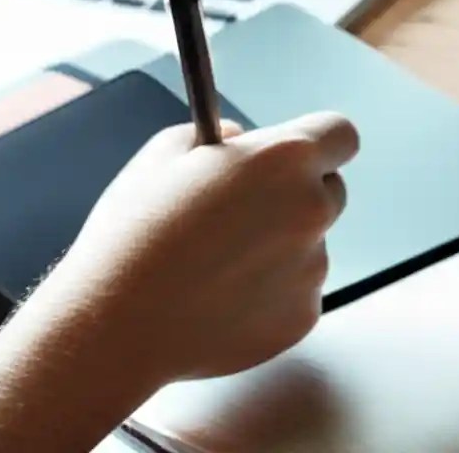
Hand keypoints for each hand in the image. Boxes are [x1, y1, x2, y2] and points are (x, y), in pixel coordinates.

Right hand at [37, 111, 357, 382]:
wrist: (117, 324)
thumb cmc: (134, 234)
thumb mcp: (162, 154)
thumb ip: (215, 133)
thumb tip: (240, 139)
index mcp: (284, 158)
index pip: (340, 134)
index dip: (320, 142)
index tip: (298, 155)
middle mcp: (312, 209)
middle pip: (331, 190)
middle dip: (298, 194)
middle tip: (245, 211)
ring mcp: (313, 267)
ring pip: (309, 246)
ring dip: (278, 248)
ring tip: (214, 265)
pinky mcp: (304, 315)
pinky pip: (296, 292)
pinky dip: (269, 293)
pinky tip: (220, 298)